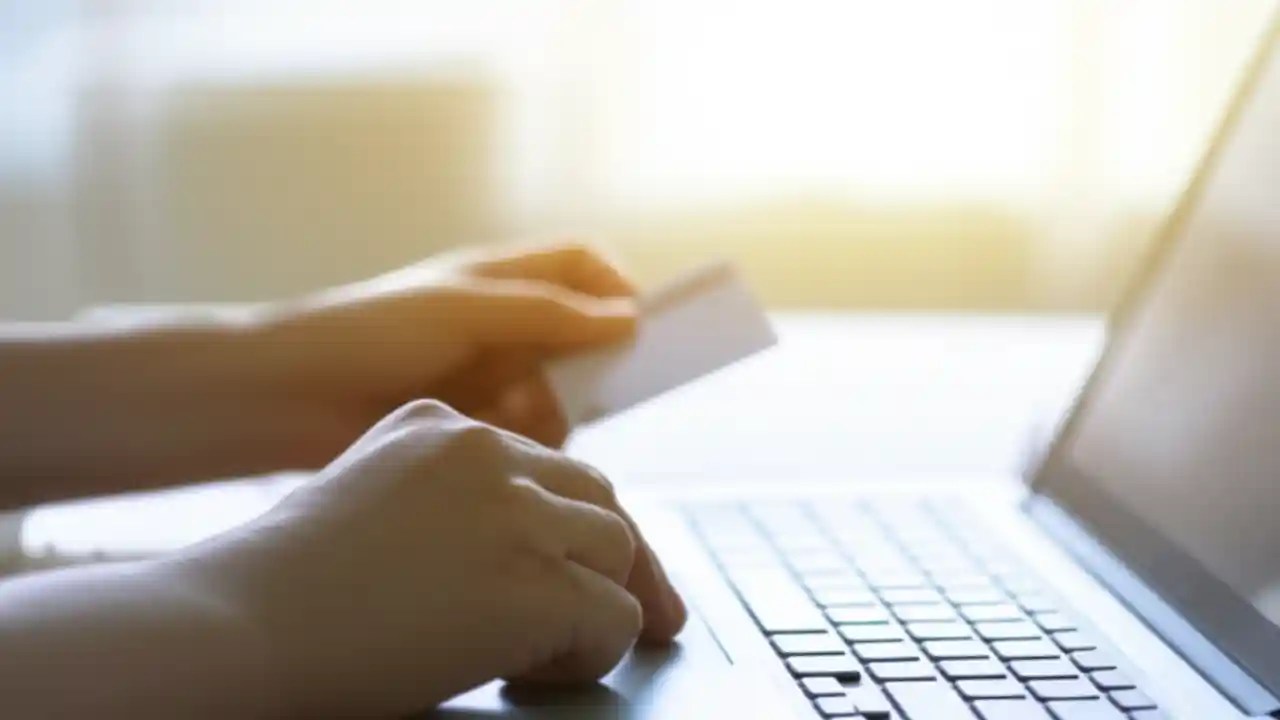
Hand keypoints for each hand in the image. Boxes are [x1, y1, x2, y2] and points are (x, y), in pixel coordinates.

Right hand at [170, 400, 686, 716]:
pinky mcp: (530, 583)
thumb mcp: (372, 505)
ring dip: (603, 610)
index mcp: (443, 428)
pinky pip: (613, 618)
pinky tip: (536, 677)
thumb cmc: (285, 589)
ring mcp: (512, 513)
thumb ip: (446, 505)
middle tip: (650, 616)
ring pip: (619, 553)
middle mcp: (486, 453)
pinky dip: (594, 655)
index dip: (583, 527)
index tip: (609, 567)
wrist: (236, 628)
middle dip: (626, 562)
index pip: (550, 469)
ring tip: (551, 659)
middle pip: (601, 501)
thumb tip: (521, 552)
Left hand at [260, 242, 636, 465]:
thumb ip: (546, 312)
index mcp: (500, 281)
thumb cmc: (369, 333)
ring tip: (504, 413)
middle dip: (585, 368)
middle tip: (577, 388)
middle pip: (581, 340)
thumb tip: (629, 315)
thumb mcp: (464, 310)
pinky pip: (526, 436)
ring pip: (559, 397)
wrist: (287, 399)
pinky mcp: (473, 427)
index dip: (616, 286)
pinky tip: (482, 437)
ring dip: (545, 408)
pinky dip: (516, 438)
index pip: (582, 265)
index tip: (637, 327)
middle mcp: (502, 327)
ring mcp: (487, 379)